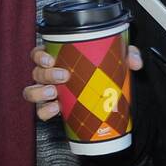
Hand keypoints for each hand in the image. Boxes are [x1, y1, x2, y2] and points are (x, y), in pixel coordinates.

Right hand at [24, 44, 142, 118]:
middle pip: (36, 72)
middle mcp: (49, 76)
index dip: (39, 55)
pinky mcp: (52, 109)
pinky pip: (41, 111)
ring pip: (32, 91)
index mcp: (58, 60)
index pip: (39, 54)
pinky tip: (56, 108)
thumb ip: (126, 55)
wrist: (103, 101)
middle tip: (63, 76)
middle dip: (46, 74)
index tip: (50, 58)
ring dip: (40, 92)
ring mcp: (48, 93)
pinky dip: (45, 110)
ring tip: (54, 93)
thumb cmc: (100, 76)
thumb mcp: (114, 62)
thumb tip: (134, 61)